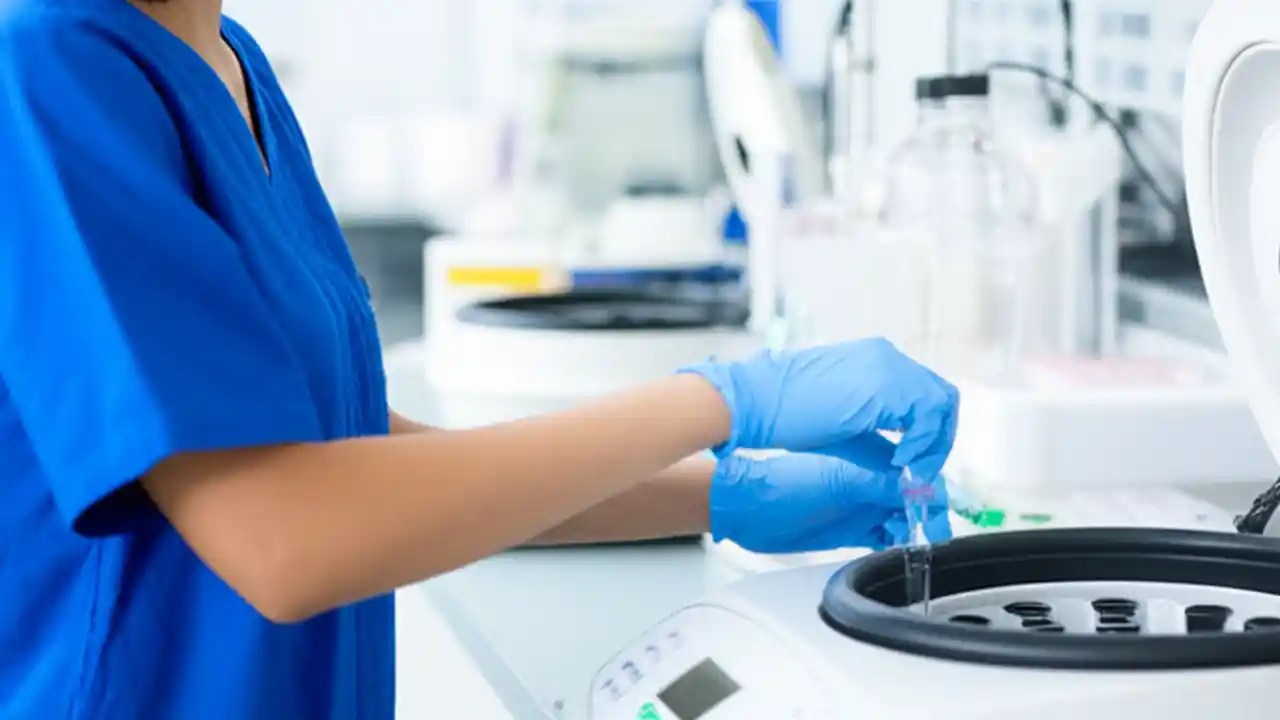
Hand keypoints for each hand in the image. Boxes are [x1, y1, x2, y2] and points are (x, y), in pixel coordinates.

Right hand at [682, 338, 958, 478]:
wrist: (756, 399)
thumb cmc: (783, 411)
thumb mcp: (836, 414)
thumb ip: (868, 422)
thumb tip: (891, 454)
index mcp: (874, 360)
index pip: (923, 392)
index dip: (927, 430)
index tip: (913, 459)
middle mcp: (886, 356)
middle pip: (941, 396)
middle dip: (938, 437)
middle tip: (919, 468)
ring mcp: (888, 366)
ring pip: (942, 404)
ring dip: (933, 442)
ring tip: (911, 470)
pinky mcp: (886, 385)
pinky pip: (928, 414)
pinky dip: (922, 442)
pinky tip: (899, 462)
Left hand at [710, 453, 951, 553]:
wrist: (746, 507)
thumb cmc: (781, 483)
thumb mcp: (836, 480)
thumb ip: (875, 484)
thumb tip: (914, 488)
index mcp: (869, 456)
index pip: (914, 471)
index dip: (928, 488)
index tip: (934, 507)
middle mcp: (869, 478)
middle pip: (913, 496)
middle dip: (928, 512)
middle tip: (935, 531)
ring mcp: (861, 502)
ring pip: (902, 516)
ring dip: (915, 528)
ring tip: (921, 543)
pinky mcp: (852, 525)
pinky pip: (885, 533)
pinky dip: (897, 540)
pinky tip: (901, 548)